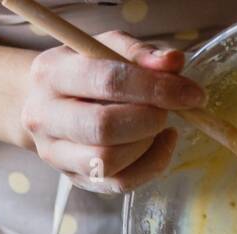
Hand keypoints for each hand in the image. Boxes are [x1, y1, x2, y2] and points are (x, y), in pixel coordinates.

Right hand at [20, 31, 203, 193]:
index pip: (107, 82)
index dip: (155, 88)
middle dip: (149, 120)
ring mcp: (55, 153)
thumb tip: (174, 62)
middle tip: (167, 111)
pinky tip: (159, 144)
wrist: (45, 103)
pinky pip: (119, 184)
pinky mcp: (74, 179)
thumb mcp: (106, 47)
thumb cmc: (83, 71)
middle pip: (103, 128)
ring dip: (147, 144)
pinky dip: (150, 165)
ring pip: (109, 161)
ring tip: (156, 125)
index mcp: (52, 73)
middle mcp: (45, 116)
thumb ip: (140, 53)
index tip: (191, 93)